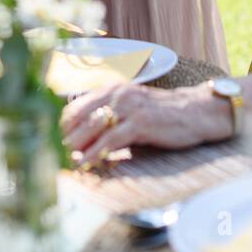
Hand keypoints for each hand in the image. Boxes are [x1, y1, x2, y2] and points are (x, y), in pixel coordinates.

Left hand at [61, 82, 231, 162]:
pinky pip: (111, 139)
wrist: (196, 112)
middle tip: (55, 155)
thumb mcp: (132, 109)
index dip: (62, 126)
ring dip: (77, 146)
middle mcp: (118, 93)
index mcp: (112, 88)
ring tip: (67, 161)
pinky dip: (96, 152)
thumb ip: (110, 116)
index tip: (54, 142)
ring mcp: (130, 107)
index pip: (76, 106)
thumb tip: (85, 136)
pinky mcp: (141, 123)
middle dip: (66, 138)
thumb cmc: (163, 114)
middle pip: (80, 116)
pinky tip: (87, 162)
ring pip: (93, 127)